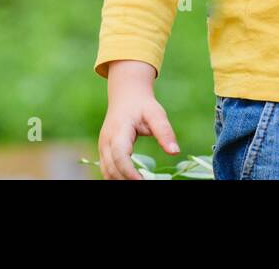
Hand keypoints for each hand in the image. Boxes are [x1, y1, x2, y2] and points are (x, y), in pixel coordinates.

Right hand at [98, 60, 179, 179]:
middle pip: (111, 167)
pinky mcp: (104, 150)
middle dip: (126, 179)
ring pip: (106, 171)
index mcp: (119, 131)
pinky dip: (115, 176)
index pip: (120, 156)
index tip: (142, 181)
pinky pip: (106, 168)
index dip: (129, 171)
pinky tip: (130, 180)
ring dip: (119, 180)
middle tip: (145, 183)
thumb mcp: (157, 114)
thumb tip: (175, 152)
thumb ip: (164, 132)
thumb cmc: (142, 105)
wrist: (126, 96)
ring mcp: (103, 147)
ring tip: (139, 181)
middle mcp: (106, 141)